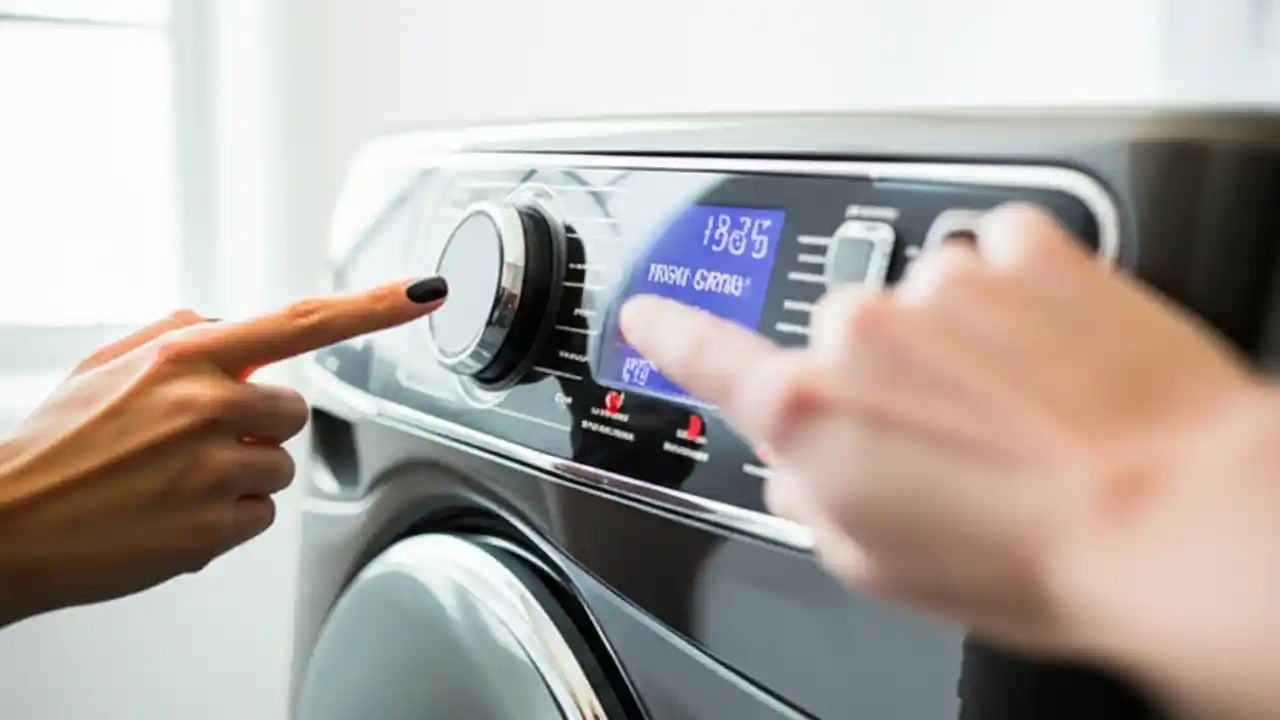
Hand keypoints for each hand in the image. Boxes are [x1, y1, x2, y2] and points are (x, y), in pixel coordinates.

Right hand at [0, 277, 446, 625]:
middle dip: (257, 427)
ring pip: (278, 466)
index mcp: (185, 356)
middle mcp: (208, 404)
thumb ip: (176, 335)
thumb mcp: (106, 365)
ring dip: (239, 476)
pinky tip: (172, 516)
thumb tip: (227, 326)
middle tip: (190, 444)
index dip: (373, 307)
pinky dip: (226, 520)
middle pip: (294, 411)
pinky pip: (259, 515)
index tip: (425, 293)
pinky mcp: (216, 526)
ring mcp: (215, 467)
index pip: (302, 322)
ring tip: (169, 484)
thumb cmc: (55, 448)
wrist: (6, 528)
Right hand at [620, 205, 1277, 715]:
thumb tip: (800, 471)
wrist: (1172, 518)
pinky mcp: (1026, 249)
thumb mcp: (882, 566)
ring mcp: (945, 282)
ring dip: (961, 346)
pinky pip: (996, 258)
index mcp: (814, 410)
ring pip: (927, 303)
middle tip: (954, 443)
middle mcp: (864, 330)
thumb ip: (812, 500)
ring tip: (1023, 413)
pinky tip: (1054, 361)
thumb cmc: (1033, 559)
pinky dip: (1018, 301)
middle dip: (886, 384)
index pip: (708, 358)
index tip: (650, 313)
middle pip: (847, 343)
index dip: (671, 334)